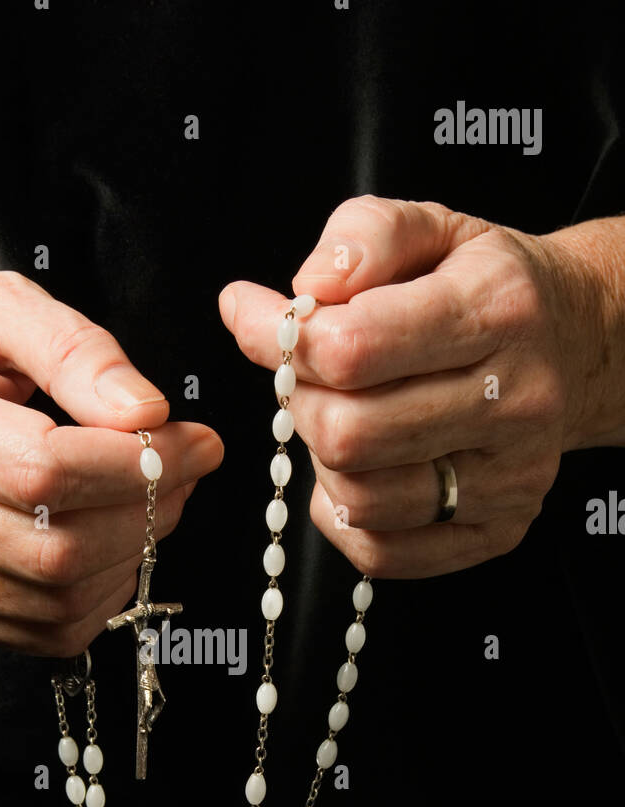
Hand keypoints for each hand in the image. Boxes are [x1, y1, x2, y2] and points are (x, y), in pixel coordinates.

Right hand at [0, 270, 221, 653]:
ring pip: (56, 597)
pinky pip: (44, 630)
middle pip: (52, 547)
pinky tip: (114, 546)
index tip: (192, 442)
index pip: (41, 470)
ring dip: (130, 556)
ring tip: (155, 502)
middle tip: (183, 473)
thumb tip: (146, 414)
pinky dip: (100, 596)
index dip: (133, 467)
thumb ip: (81, 352)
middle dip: (143, 515)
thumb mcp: (8, 306)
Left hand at [218, 195, 603, 577]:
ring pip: (361, 500)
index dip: (281, 340)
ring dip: (324, 464)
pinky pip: (384, 553)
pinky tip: (358, 474)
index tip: (255, 319)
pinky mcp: (499, 528)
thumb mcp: (433, 228)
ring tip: (343, 419)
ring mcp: (511, 476)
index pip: (354, 348)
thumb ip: (363, 237)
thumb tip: (305, 288)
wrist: (576, 341)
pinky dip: (346, 519)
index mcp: (495, 311)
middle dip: (302, 404)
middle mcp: (515, 400)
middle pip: (349, 435)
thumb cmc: (487, 288)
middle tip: (308, 379)